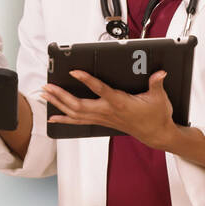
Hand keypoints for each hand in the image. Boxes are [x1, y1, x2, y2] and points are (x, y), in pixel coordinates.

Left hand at [41, 70, 176, 148]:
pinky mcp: (101, 122)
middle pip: (79, 104)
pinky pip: (78, 121)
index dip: (87, 80)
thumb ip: (157, 83)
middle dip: (61, 95)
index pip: (100, 90)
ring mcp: (102, 118)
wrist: (155, 134)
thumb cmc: (156, 116)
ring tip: (45, 94)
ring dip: (58, 104)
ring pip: (76, 113)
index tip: (74, 71)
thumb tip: (160, 73)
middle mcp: (108, 112)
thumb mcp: (159, 98)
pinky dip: (64, 118)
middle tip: (48, 86)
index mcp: (120, 103)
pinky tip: (53, 117)